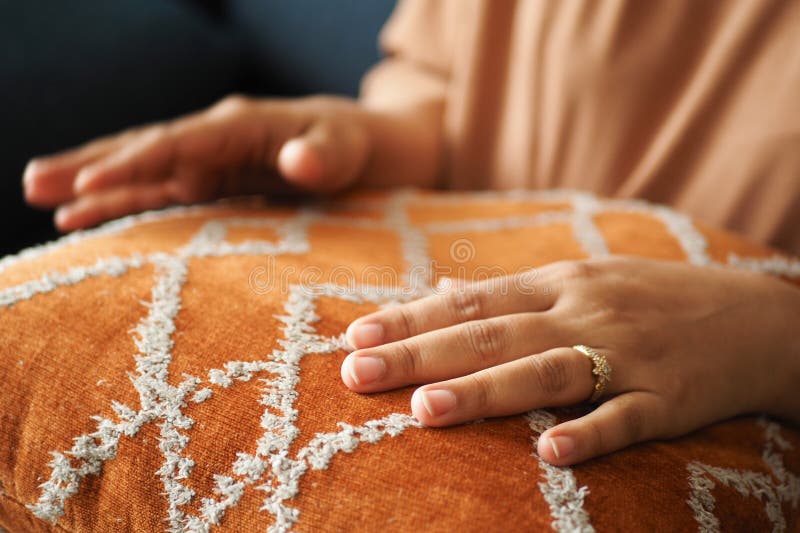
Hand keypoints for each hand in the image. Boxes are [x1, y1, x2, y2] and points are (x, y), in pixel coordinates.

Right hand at [23, 94, 440, 230]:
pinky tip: (93, 216)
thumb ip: (324, 154)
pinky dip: (128, 200)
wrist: (368, 147)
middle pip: (144, 149)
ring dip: (97, 185)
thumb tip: (296, 163)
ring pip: (145, 170)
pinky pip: (164, 191)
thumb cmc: (358, 144)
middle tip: (34, 183)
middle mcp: (217, 139)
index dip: (133, 163)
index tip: (88, 184)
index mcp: (241, 125)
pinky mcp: (218, 181)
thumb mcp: (349, 147)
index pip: (177, 143)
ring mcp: (213, 160)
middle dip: (91, 165)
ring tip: (43, 199)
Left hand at [340, 257, 799, 464]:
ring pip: (547, 371)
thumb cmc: (651, 299)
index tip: (357, 336)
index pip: (470, 301)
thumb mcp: (579, 279)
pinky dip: (589, 434)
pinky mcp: (668, 398)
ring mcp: (627, 353)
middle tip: (358, 374)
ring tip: (426, 409)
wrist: (754, 318)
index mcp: (558, 282)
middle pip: (491, 335)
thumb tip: (441, 290)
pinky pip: (625, 417)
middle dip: (421, 354)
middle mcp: (584, 311)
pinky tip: (548, 453)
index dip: (411, 318)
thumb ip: (509, 291)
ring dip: (486, 391)